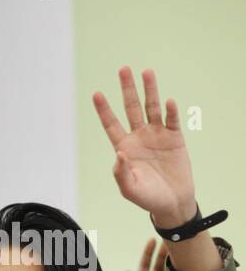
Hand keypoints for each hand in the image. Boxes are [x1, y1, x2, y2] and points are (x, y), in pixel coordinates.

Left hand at [92, 67, 196, 226]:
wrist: (171, 202)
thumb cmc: (147, 197)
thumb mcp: (129, 188)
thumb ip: (120, 173)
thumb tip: (119, 153)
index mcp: (124, 147)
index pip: (111, 124)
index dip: (104, 110)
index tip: (96, 94)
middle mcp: (139, 136)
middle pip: (131, 108)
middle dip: (127, 89)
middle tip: (124, 69)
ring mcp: (157, 135)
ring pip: (152, 108)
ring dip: (150, 90)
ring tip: (147, 72)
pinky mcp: (175, 137)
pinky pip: (171, 121)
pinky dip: (170, 111)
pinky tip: (168, 101)